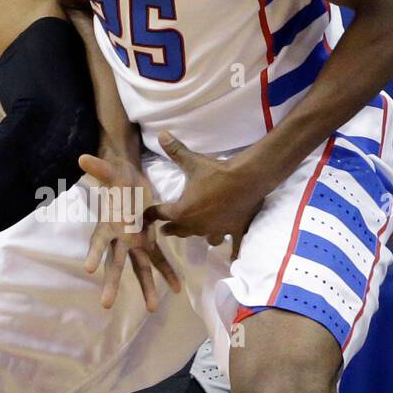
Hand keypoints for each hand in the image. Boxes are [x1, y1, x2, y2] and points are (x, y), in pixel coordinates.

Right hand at [78, 149, 180, 310]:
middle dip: (112, 283)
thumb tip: (82, 157)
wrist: (130, 180)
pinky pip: (159, 259)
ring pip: (140, 268)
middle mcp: (119, 239)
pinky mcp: (148, 240)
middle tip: (106, 304)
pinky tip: (177, 288)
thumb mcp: (111, 171)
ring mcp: (134, 242)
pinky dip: (167, 273)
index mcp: (108, 225)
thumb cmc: (118, 177)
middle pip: (115, 263)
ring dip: (146, 287)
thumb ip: (100, 167)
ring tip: (151, 308)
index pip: (98, 242)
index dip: (94, 253)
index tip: (89, 268)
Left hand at [145, 132, 268, 259]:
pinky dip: (233, 251)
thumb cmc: (216, 172)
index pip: (160, 214)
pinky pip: (233, 246)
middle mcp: (196, 225)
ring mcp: (215, 230)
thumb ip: (175, 151)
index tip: (145, 218)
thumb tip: (162, 134)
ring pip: (204, 238)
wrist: (246, 179)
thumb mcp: (193, 162)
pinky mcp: (233, 231)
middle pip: (179, 230)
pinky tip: (234, 258)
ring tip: (199, 232)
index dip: (151, 215)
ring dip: (200, 235)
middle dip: (171, 229)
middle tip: (165, 230)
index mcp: (182, 211)